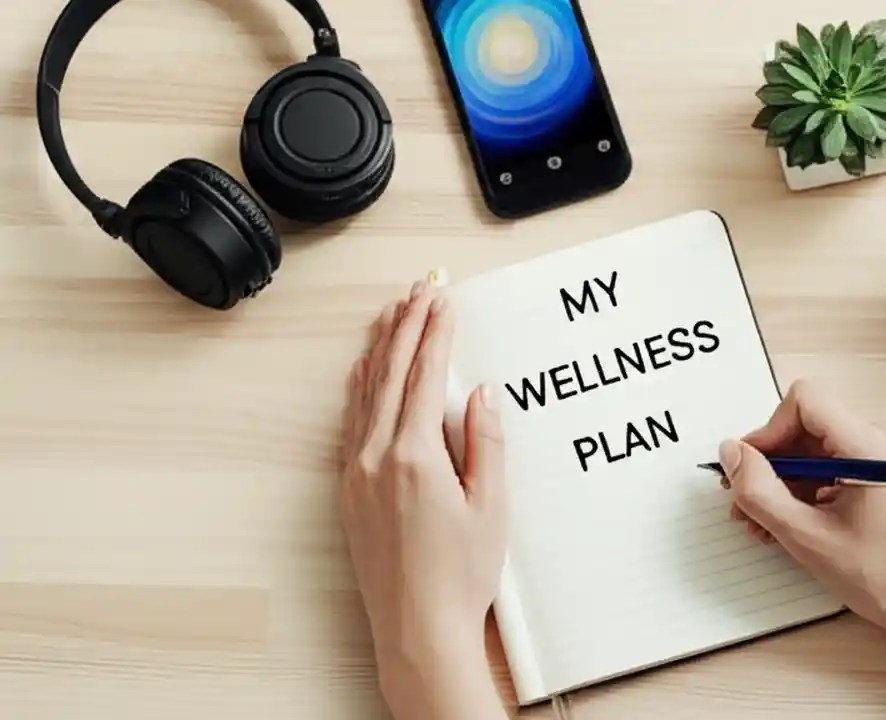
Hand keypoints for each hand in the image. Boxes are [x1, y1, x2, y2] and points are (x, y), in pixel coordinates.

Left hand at [340, 279, 507, 718]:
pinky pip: (352, 420)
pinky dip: (361, 385)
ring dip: (382, 347)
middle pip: (392, 373)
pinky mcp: (349, 490)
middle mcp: (377, 457)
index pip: (426, 375)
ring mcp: (357, 472)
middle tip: (421, 289)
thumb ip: (486, 443)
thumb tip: (482, 394)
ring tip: (393, 312)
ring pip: (366, 391)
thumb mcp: (490, 506)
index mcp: (416, 457)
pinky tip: (365, 369)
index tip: (443, 299)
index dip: (436, 332)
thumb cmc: (459, 577)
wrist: (417, 628)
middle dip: (408, 325)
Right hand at [720, 380, 885, 627]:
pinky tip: (789, 521)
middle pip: (808, 426)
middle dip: (771, 464)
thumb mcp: (805, 535)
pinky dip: (808, 488)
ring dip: (785, 481)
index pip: (805, 400)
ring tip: (762, 522)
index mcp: (871, 445)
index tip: (750, 468)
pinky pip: (835, 463)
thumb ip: (759, 490)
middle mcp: (884, 438)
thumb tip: (730, 452)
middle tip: (744, 504)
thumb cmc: (881, 576)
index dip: (769, 430)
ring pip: (818, 448)